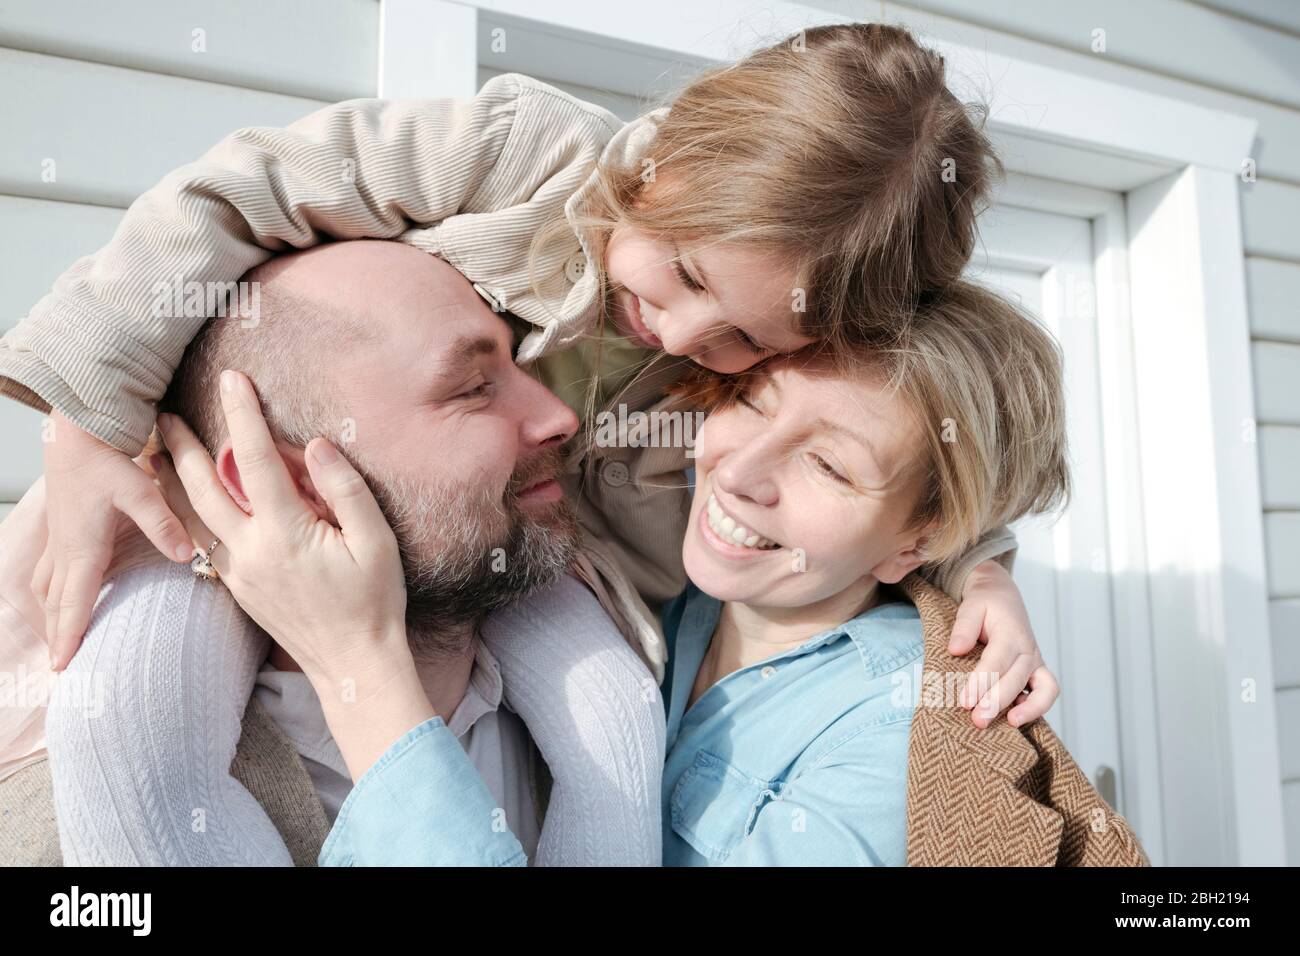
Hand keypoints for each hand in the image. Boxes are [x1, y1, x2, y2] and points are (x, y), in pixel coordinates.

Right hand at [34, 410, 191, 668]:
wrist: (77, 427)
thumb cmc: (107, 457)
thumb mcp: (140, 491)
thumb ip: (163, 524)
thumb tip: (187, 557)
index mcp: (82, 547)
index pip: (74, 603)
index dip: (68, 636)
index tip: (63, 668)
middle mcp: (64, 548)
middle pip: (55, 603)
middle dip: (57, 636)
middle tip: (60, 669)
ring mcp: (58, 537)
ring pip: (46, 587)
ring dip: (51, 614)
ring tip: (58, 638)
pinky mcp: (60, 526)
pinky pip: (47, 569)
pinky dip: (50, 591)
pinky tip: (58, 595)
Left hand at [155, 369, 433, 778]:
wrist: (353, 665)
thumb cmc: (374, 601)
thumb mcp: (376, 540)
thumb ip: (345, 489)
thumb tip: (315, 446)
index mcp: (285, 533)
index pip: (255, 459)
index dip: (243, 415)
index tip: (233, 380)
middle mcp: (251, 551)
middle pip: (200, 488)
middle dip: (181, 445)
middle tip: (163, 412)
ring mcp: (239, 573)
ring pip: (191, 517)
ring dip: (173, 480)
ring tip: (159, 450)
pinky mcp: (238, 589)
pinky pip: (203, 542)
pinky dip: (189, 513)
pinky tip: (189, 500)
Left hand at [949, 559, 1057, 728]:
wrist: (1002, 597)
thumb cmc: (985, 604)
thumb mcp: (971, 606)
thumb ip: (964, 627)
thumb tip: (956, 649)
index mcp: (1011, 633)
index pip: (997, 662)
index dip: (981, 683)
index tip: (965, 702)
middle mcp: (1028, 650)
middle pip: (1016, 679)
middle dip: (997, 702)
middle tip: (977, 720)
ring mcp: (1035, 663)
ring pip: (1043, 689)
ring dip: (1028, 709)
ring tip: (1009, 723)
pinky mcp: (1037, 673)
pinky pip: (1046, 693)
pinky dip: (1037, 708)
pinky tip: (1016, 719)